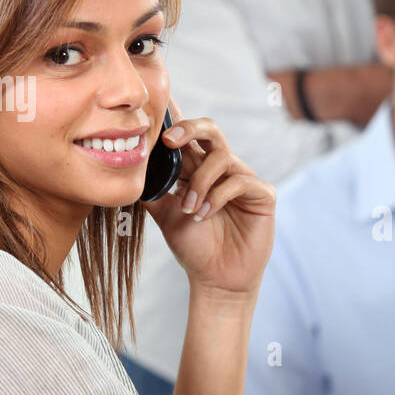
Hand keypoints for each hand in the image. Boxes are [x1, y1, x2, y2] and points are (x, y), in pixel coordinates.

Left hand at [142, 99, 275, 297]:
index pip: (187, 137)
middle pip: (210, 130)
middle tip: (168, 140)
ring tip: (188, 208)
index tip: (152, 115)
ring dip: (200, 182)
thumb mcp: (164, 214)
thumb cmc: (193, 247)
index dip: (174, 120)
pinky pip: (239, 181)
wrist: (215, 279)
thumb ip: (152, 189)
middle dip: (189, 128)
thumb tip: (132, 164)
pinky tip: (204, 215)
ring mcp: (243, 180)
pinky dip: (216, 197)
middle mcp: (221, 169)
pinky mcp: (262, 195)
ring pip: (222, 157)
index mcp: (198, 169)